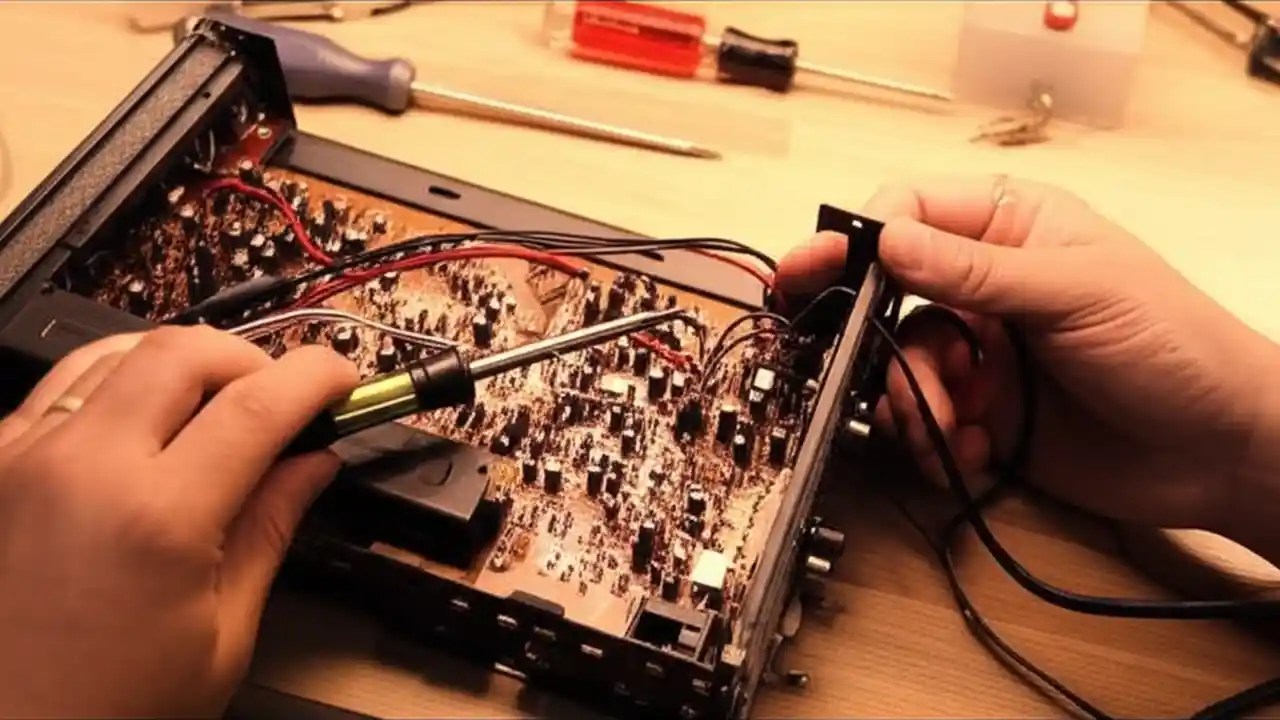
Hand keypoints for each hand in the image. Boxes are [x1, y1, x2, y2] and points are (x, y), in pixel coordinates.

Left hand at [0, 327, 357, 717]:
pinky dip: (119, 387)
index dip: (316, 377)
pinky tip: (144, 428)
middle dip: (251, 360)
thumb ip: (269, 529)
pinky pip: (63, 387)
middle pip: (184, 351)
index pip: (258, 404)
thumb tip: (312, 464)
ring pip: (118, 351)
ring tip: (214, 411)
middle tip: (281, 401)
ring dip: (183, 366)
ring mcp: (24, 459)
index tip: (343, 380)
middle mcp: (82, 470)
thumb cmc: (104, 710)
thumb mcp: (221, 634)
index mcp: (156, 520)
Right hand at [777, 176, 1279, 556]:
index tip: (815, 265)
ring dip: (910, 398)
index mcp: (1012, 230)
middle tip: (836, 354)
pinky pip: (924, 419)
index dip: (859, 236)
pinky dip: (933, 439)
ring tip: (948, 425)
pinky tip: (970, 451)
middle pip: (890, 292)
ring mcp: (982, 352)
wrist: (1220, 453)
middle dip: (868, 330)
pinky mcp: (983, 413)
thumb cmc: (1173, 346)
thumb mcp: (1076, 292)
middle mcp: (987, 286)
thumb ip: (978, 270)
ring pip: (899, 364)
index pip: (912, 212)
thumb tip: (889, 240)